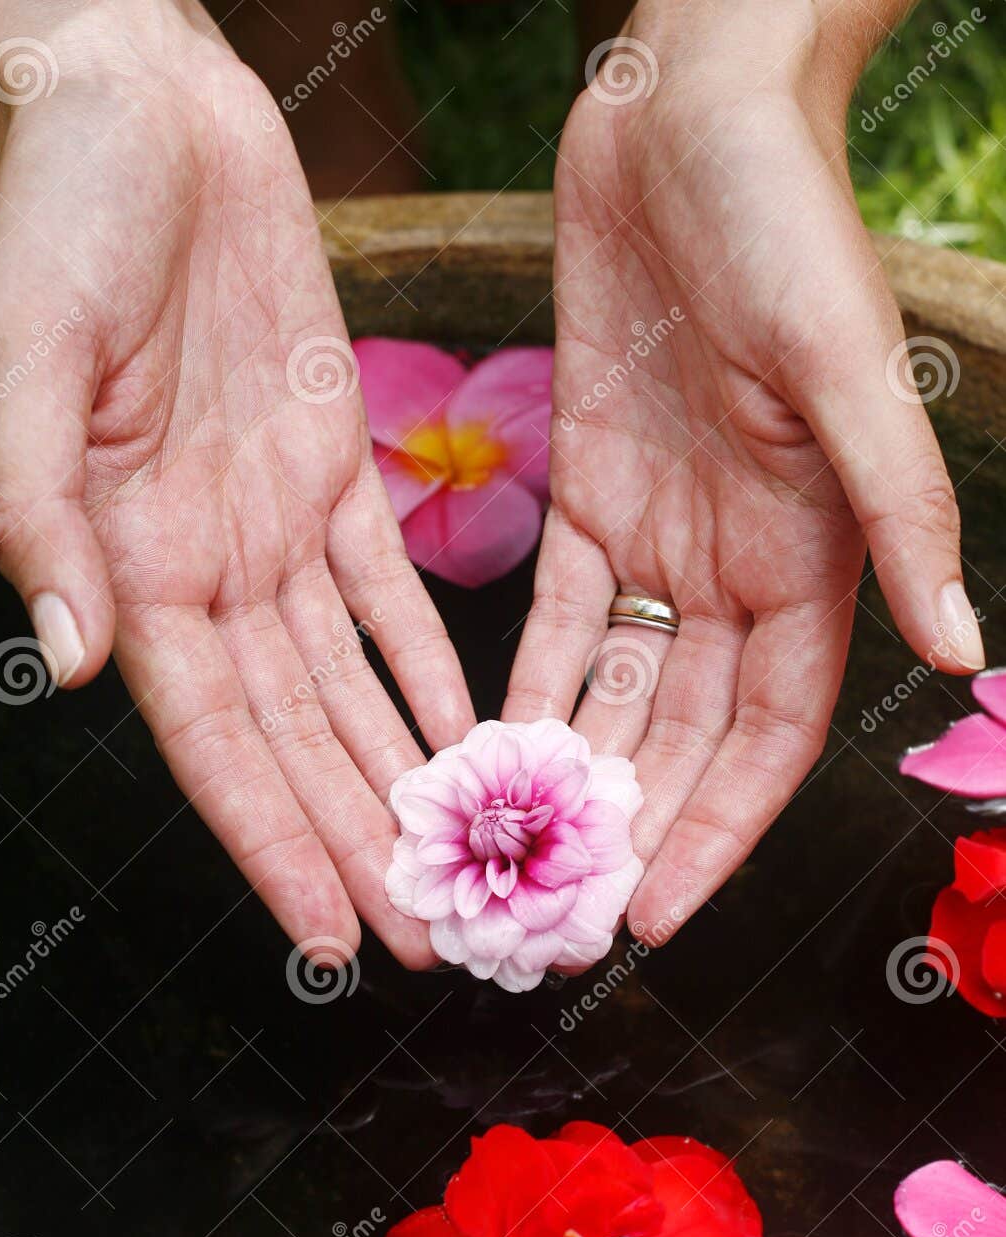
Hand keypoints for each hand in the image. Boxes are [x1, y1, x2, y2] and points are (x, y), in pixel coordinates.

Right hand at [0, 0, 472, 966]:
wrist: (144, 103)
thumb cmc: (64, 212)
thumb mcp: (30, 353)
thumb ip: (39, 508)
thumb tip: (71, 657)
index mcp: (131, 560)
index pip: (215, 740)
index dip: (271, 842)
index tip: (329, 936)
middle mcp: (205, 566)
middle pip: (297, 739)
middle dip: (357, 842)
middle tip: (433, 935)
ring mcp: (272, 524)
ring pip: (349, 685)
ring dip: (400, 776)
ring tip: (465, 860)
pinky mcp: (330, 468)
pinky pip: (388, 593)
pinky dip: (426, 662)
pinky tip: (467, 729)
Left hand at [505, 0, 981, 949]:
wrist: (685, 117)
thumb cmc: (785, 225)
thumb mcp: (846, 371)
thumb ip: (895, 513)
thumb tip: (965, 649)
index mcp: (811, 560)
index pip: (764, 737)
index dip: (716, 830)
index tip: (652, 915)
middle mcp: (736, 568)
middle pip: (680, 736)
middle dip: (631, 828)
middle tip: (559, 921)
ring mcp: (659, 537)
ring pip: (614, 690)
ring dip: (570, 775)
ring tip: (508, 862)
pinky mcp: (587, 493)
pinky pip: (552, 616)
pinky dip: (523, 686)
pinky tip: (478, 754)